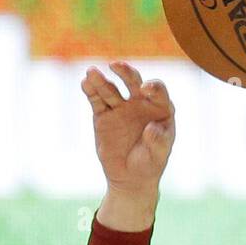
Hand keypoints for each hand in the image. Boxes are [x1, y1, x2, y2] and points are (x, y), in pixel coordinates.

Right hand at [82, 62, 175, 196]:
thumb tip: (152, 128)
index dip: (153, 87)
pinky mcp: (103, 114)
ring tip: (92, 72)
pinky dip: (90, 90)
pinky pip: (96, 99)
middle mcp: (140, 103)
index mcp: (160, 108)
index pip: (158, 90)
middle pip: (133, 82)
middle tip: (116, 66)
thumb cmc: (150, 165)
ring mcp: (120, 107)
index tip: (144, 90)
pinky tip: (86, 83)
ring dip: (101, 80)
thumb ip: (158, 142)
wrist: (130, 178)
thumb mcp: (158, 156)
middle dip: (125, 72)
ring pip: (110, 89)